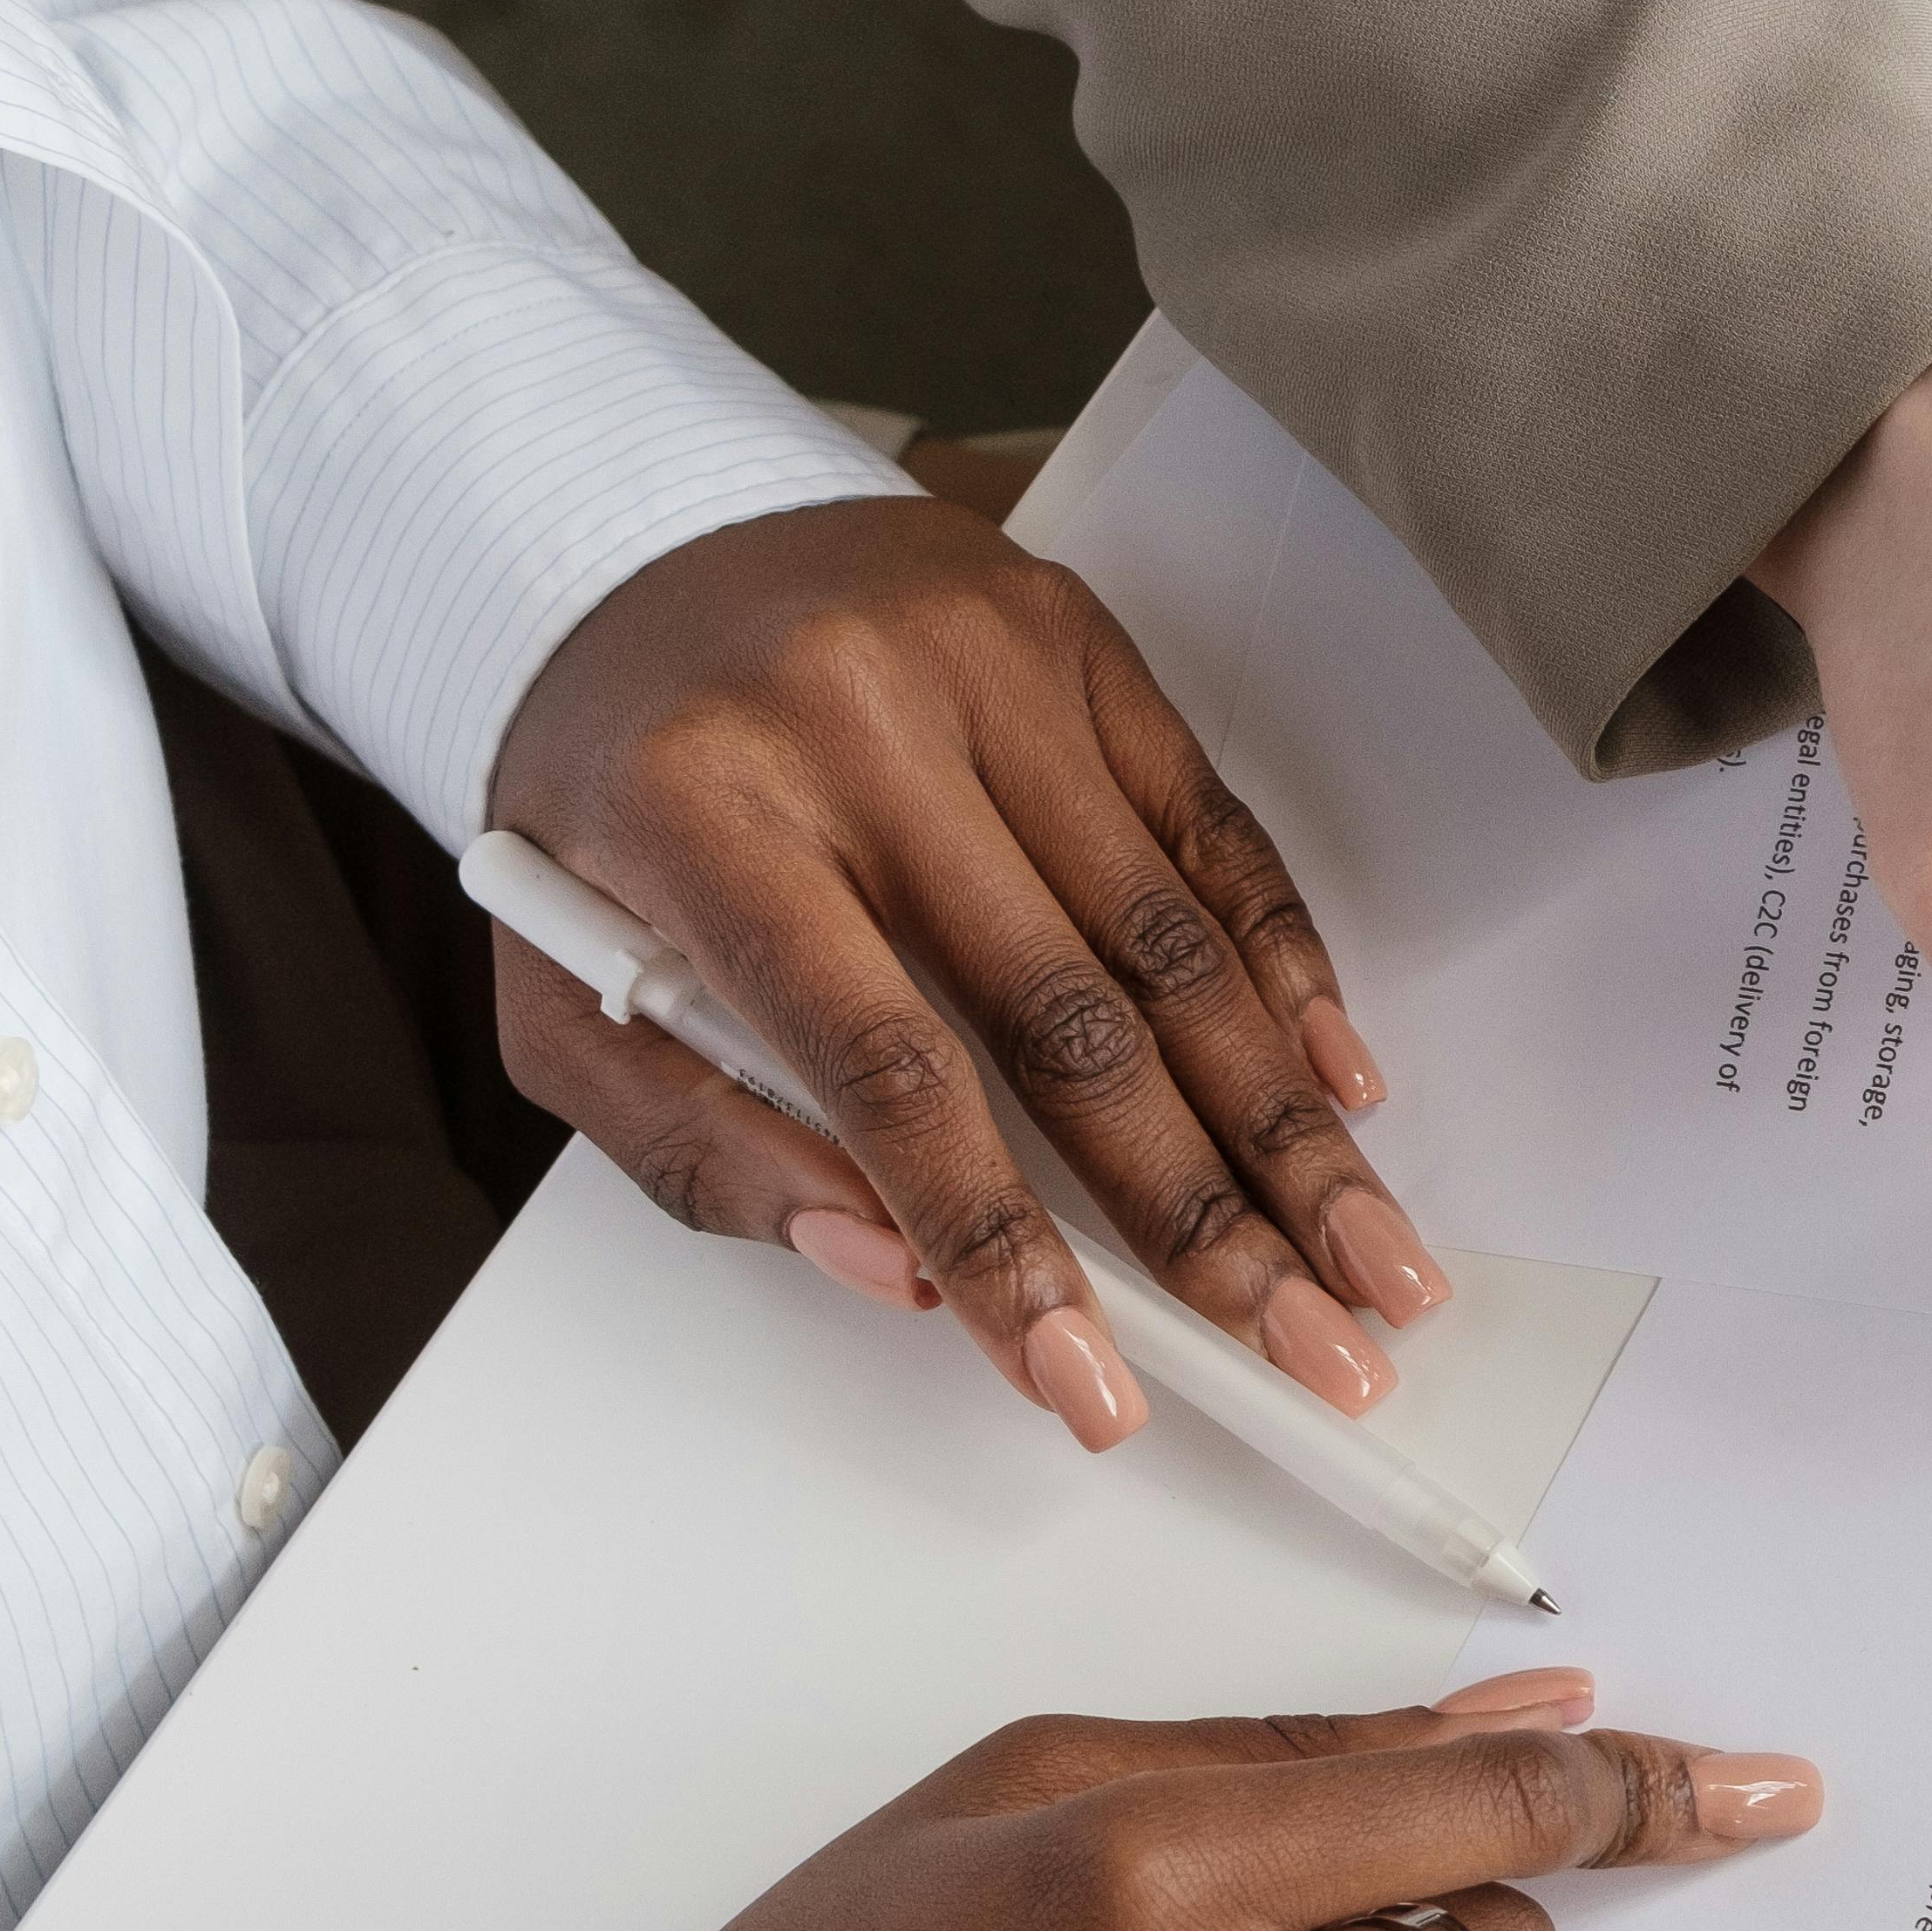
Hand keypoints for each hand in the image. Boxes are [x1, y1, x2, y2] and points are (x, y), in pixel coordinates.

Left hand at [488, 494, 1449, 1450]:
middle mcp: (860, 725)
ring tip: (1371, 1257)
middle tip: (1309, 1351)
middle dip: (1208, 1217)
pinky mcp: (1077, 640)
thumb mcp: (560, 994)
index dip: (1002, 1246)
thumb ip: (701, 1150)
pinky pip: (1211, 828)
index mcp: (707, 816)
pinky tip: (1340, 1082)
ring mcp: (987, 668)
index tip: (1092, 1386)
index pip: (886, 1068)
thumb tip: (900, 1272)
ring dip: (1288, 1123)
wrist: (621, 544)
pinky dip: (1287, 967)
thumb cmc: (599, 796)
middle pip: (1073, 1019)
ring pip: (1173, 939)